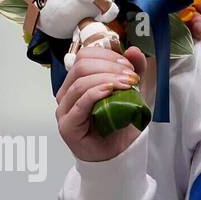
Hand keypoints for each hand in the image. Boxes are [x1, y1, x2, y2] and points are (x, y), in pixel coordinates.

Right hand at [54, 46, 148, 161]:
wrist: (118, 150)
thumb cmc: (121, 120)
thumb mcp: (134, 89)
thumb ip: (136, 69)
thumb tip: (134, 49)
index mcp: (78, 80)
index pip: (84, 56)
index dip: (107, 56)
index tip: (129, 64)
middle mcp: (67, 93)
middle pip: (81, 66)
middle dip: (109, 66)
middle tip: (131, 75)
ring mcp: (64, 109)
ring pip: (79, 83)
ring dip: (106, 78)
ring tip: (127, 84)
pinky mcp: (67, 125)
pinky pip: (78, 103)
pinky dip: (96, 93)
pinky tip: (111, 91)